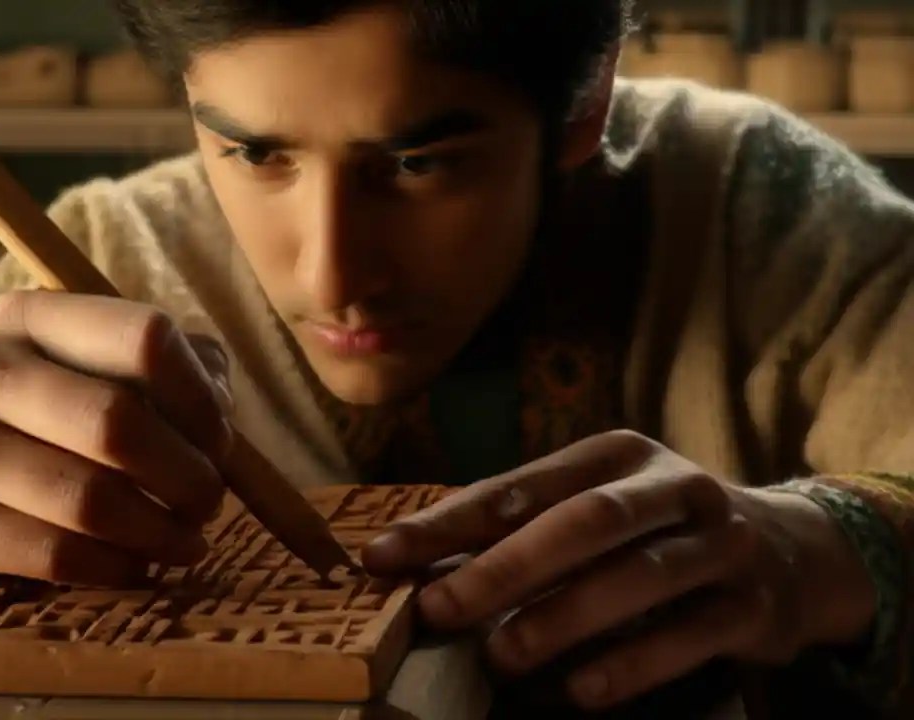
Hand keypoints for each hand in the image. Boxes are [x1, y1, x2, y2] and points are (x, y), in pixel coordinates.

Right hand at [0, 290, 233, 599]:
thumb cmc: (31, 436)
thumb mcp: (83, 378)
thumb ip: (164, 370)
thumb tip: (219, 399)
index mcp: (25, 316)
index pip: (144, 337)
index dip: (201, 397)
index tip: (221, 443)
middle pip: (118, 420)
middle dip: (188, 474)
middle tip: (209, 504)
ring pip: (91, 497)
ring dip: (161, 531)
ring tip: (187, 542)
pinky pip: (56, 553)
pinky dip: (115, 567)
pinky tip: (137, 568)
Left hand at [362, 430, 876, 709]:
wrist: (793, 551)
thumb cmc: (658, 529)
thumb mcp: (597, 506)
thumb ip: (523, 528)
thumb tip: (420, 564)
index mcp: (614, 454)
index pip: (517, 486)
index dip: (447, 522)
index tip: (382, 557)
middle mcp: (670, 487)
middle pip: (582, 522)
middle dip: (503, 567)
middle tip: (439, 609)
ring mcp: (719, 543)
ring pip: (637, 575)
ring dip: (563, 617)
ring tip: (500, 656)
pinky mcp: (751, 604)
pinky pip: (687, 635)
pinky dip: (631, 663)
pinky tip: (579, 690)